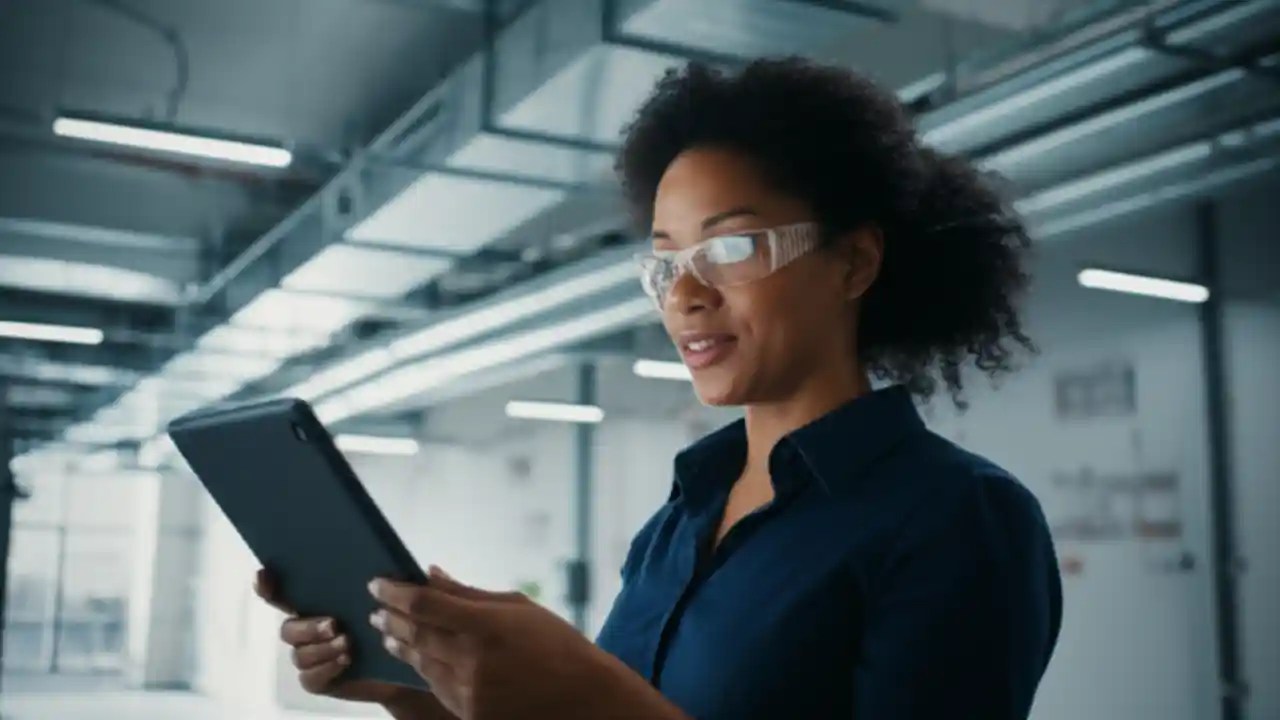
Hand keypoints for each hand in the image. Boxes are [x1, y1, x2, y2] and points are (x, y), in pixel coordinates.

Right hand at [253, 569, 422, 708]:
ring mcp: (308, 655)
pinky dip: (326, 668)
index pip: (281, 594)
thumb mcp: (388, 596)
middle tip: (334, 624)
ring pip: (299, 654)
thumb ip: (384, 580)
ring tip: (347, 643)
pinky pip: (309, 677)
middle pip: (288, 628)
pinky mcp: (316, 679)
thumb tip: (390, 567)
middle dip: (308, 626)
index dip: (267, 585)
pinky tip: (345, 660)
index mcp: (313, 604)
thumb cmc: (388, 620)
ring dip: (321, 649)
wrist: (400, 660)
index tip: (263, 574)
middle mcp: (304, 629)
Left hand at [368, 567, 688, 719]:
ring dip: (401, 646)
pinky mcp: (471, 713)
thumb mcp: (517, 607)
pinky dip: (422, 670)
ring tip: (390, 634)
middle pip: (415, 634)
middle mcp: (472, 659)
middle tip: (375, 610)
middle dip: (390, 619)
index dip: (394, 592)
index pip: (424, 604)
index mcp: (485, 625)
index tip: (377, 583)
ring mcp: (470, 691)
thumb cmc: (555, 644)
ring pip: (420, 664)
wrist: (583, 697)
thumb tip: (430, 574)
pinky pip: (436, 688)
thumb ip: (468, 594)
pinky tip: (417, 660)